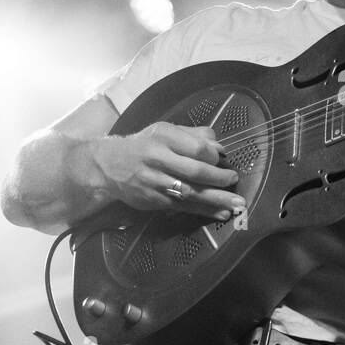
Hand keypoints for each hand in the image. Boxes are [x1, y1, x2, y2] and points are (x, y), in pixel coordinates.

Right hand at [94, 123, 243, 216]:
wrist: (108, 165)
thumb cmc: (144, 145)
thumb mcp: (165, 131)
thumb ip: (193, 135)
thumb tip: (220, 148)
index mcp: (163, 138)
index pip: (195, 148)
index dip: (213, 156)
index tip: (223, 160)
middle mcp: (158, 159)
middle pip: (194, 171)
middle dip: (219, 178)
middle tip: (234, 180)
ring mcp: (155, 182)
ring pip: (190, 192)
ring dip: (216, 199)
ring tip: (236, 205)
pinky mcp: (154, 200)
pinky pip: (183, 206)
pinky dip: (204, 211)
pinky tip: (220, 213)